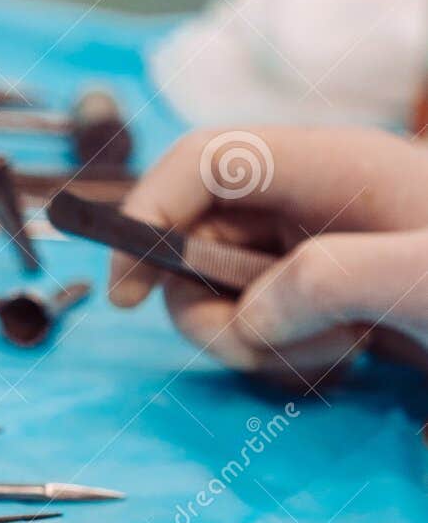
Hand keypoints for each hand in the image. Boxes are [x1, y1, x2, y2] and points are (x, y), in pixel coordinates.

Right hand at [108, 126, 427, 383]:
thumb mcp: (423, 279)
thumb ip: (330, 282)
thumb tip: (251, 317)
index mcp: (331, 164)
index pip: (203, 162)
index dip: (147, 215)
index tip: (125, 297)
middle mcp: (309, 202)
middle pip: (195, 244)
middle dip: (209, 312)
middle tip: (258, 350)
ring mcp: (311, 252)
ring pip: (221, 299)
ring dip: (257, 345)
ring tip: (342, 353)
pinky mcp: (319, 300)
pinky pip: (258, 331)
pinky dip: (284, 359)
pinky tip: (347, 360)